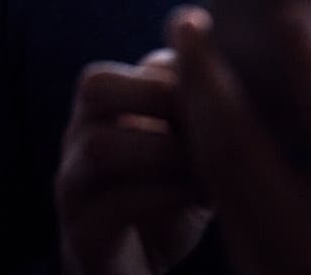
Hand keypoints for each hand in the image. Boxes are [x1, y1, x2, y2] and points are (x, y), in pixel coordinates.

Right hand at [55, 49, 213, 274]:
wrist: (142, 267)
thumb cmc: (174, 193)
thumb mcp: (193, 143)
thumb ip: (204, 100)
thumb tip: (237, 55)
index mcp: (110, 102)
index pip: (144, 63)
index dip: (195, 76)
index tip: (234, 99)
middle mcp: (80, 135)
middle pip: (95, 86)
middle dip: (162, 98)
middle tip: (208, 126)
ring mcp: (73, 186)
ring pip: (98, 145)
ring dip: (164, 152)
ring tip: (205, 167)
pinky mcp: (79, 236)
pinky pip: (109, 206)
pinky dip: (162, 197)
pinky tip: (197, 198)